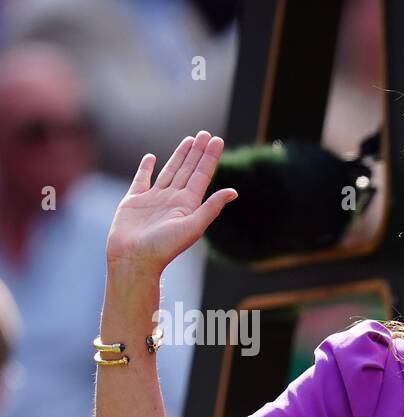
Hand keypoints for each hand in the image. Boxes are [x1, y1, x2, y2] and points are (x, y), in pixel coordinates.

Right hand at [105, 131, 237, 274]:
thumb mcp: (193, 226)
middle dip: (197, 152)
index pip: (202, 175)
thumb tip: (234, 192)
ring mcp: (154, 199)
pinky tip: (151, 157)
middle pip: (188, 170)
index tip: (217, 140)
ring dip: (180, 156)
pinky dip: (146, 168)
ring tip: (189, 140)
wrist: (134, 259)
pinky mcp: (134, 200)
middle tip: (205, 134)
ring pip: (170, 171)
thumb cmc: (164, 247)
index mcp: (188, 205)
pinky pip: (141, 180)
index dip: (209, 157)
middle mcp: (173, 199)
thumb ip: (211, 207)